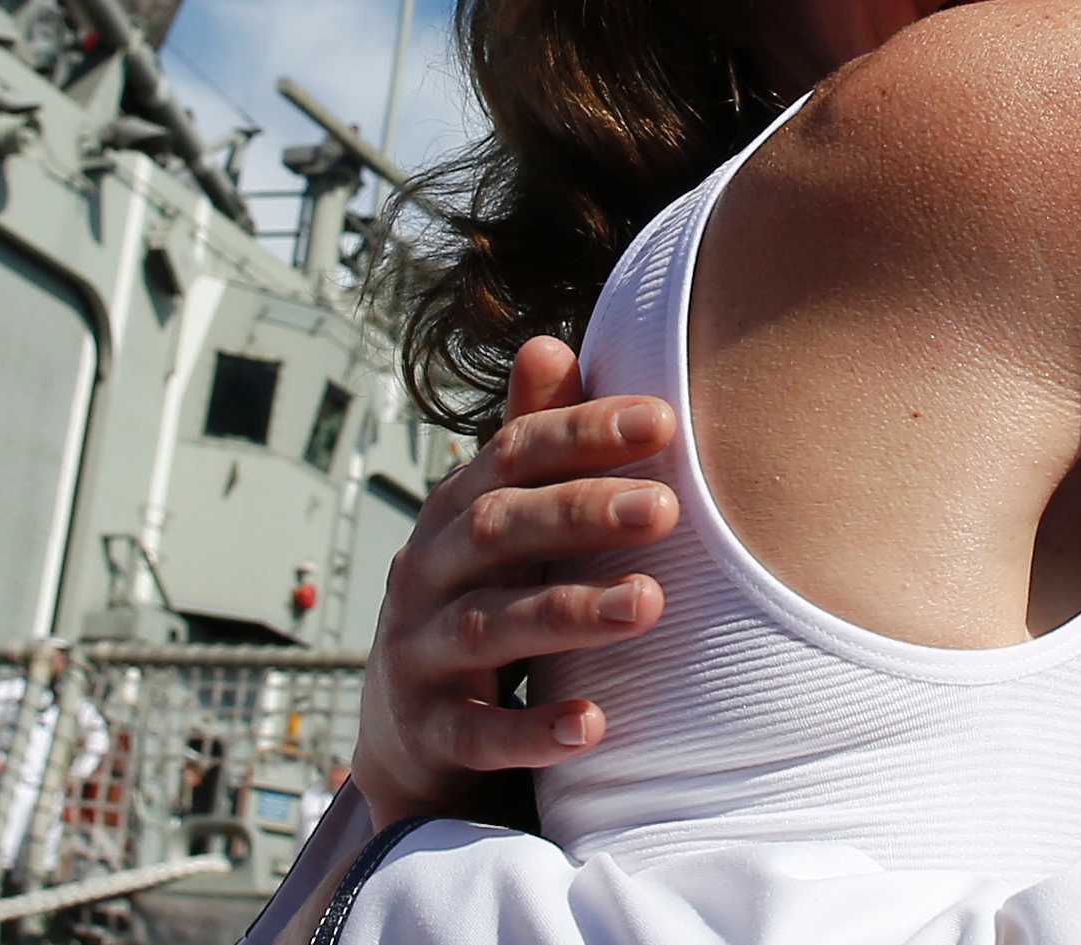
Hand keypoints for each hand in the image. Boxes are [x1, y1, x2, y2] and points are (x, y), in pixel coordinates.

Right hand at [354, 336, 679, 823]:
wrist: (411, 736)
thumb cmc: (484, 598)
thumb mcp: (502, 525)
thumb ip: (531, 446)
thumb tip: (548, 344)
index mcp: (457, 513)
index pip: (513, 455)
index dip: (581, 432)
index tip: (664, 420)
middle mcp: (429, 574)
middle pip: (499, 531)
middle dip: (582, 514)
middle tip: (669, 509)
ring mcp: (422, 656)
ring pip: (490, 626)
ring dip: (569, 611)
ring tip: (649, 603)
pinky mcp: (430, 736)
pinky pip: (478, 734)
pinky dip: (533, 729)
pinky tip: (593, 725)